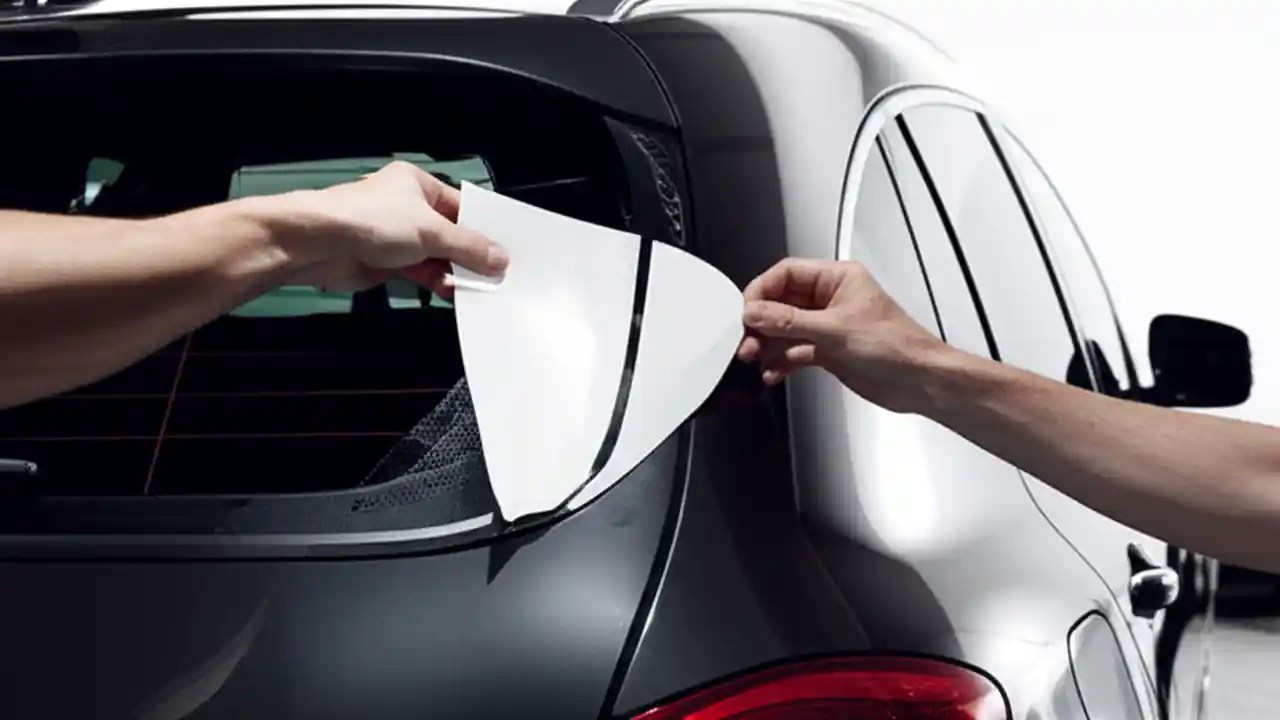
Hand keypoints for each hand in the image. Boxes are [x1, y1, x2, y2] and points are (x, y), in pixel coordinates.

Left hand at [280, 160, 507, 297]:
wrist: (319, 243)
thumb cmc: (370, 220)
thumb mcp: (431, 231)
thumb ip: (468, 247)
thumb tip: (499, 258)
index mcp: (418, 184)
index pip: (461, 206)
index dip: (483, 228)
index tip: (504, 250)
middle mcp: (407, 207)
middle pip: (449, 234)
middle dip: (468, 255)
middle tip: (494, 275)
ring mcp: (395, 236)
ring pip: (435, 256)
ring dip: (452, 272)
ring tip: (472, 287)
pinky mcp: (385, 261)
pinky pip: (419, 273)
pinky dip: (434, 282)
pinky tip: (450, 292)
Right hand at [737, 258, 947, 412]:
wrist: (918, 381)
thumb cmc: (896, 346)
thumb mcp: (834, 329)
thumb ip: (790, 321)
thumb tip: (756, 311)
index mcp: (838, 279)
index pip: (787, 273)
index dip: (762, 290)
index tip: (746, 310)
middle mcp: (831, 299)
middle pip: (782, 302)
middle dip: (761, 321)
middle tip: (746, 338)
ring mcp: (828, 326)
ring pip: (785, 329)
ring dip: (768, 344)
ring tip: (754, 357)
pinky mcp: (828, 350)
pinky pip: (794, 351)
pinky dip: (781, 361)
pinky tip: (773, 371)